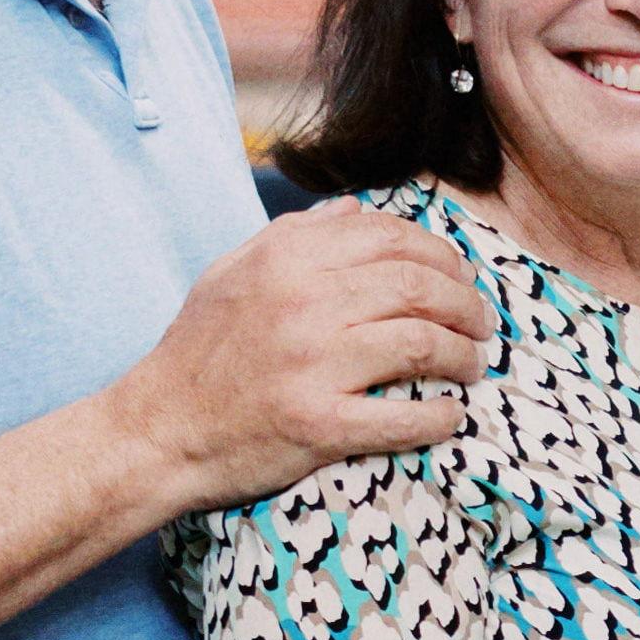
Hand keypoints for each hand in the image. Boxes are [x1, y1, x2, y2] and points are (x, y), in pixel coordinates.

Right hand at [107, 202, 489, 511]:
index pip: (391, 237)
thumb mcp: (233, 272)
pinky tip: (450, 414)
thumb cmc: (200, 352)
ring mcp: (313, 365)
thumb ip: (295, 235)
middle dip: (466, 303)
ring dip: (464, 354)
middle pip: (419, 285)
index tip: (459, 277)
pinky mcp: (318, 425)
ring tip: (472, 364)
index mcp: (286, 259)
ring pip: (423, 342)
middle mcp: (303, 303)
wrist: (158, 429)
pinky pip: (404, 417)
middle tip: (481, 323)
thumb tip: (354, 210)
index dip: (441, 255)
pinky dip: (441, 415)